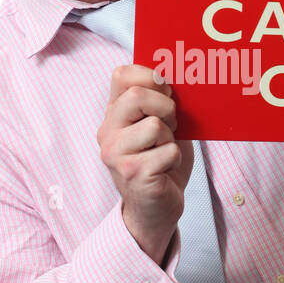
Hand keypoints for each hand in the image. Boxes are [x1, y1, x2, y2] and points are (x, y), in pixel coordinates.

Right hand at [96, 64, 193, 261]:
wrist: (156, 209)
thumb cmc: (161, 162)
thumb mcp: (160, 125)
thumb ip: (158, 101)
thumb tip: (174, 73)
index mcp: (113, 115)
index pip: (121, 75)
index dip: (150, 76)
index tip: (166, 93)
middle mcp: (108, 133)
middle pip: (137, 96)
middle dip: (166, 107)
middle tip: (171, 125)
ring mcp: (117, 154)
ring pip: (155, 125)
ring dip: (171, 138)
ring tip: (165, 151)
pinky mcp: (133, 174)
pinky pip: (168, 151)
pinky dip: (175, 158)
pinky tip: (166, 169)